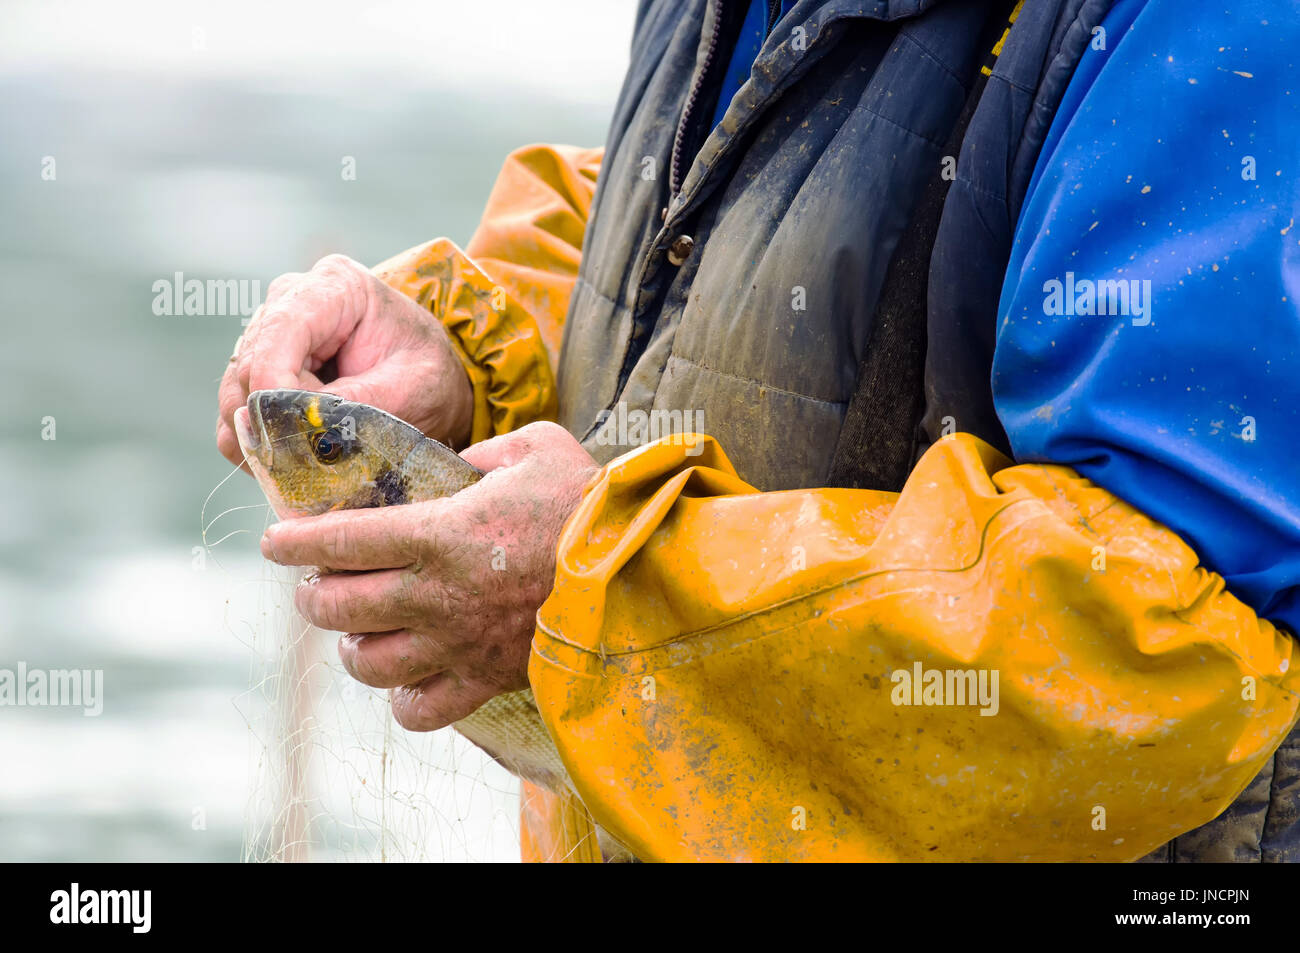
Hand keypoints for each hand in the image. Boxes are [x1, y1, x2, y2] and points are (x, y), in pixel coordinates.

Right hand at [217, 253, 473, 471]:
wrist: (430, 379)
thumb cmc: (429, 375)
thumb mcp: (412, 388)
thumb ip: (358, 403)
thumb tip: (300, 428)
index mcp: (336, 286)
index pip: (281, 331)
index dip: (275, 386)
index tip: (291, 433)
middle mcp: (291, 300)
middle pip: (251, 366)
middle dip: (275, 419)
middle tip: (314, 456)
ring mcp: (269, 332)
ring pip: (236, 393)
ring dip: (266, 435)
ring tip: (311, 460)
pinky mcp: (260, 367)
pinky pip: (236, 411)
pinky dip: (258, 442)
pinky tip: (292, 458)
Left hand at [259, 422, 597, 729]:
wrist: (644, 574)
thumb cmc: (591, 506)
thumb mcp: (538, 449)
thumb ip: (483, 454)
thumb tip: (456, 468)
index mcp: (441, 535)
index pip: (340, 541)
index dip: (295, 542)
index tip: (274, 542)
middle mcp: (437, 596)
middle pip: (338, 607)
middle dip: (312, 594)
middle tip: (316, 583)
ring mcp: (458, 645)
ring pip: (367, 663)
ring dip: (351, 644)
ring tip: (358, 628)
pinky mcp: (485, 679)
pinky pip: (419, 710)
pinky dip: (402, 697)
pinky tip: (407, 674)